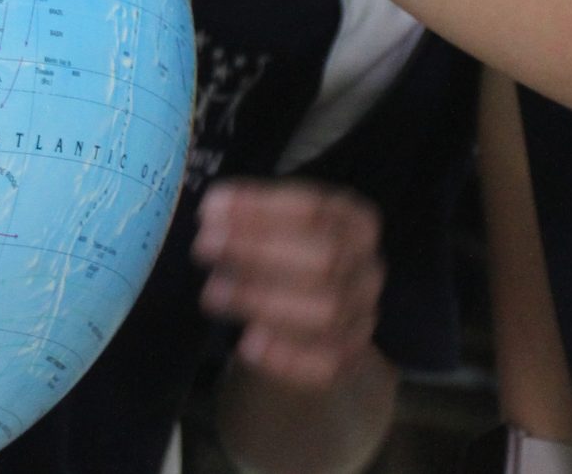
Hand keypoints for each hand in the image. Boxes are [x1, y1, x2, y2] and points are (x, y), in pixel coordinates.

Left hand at [195, 179, 385, 389]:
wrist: (300, 323)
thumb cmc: (281, 259)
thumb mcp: (273, 228)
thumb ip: (248, 218)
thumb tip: (213, 211)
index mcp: (355, 223)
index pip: (314, 209)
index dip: (260, 209)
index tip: (210, 209)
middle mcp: (367, 268)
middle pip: (324, 257)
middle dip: (259, 250)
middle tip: (204, 246)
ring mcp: (362, 315)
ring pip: (325, 310)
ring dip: (263, 299)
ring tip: (213, 294)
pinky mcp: (348, 359)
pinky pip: (326, 363)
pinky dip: (287, 356)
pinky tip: (248, 344)